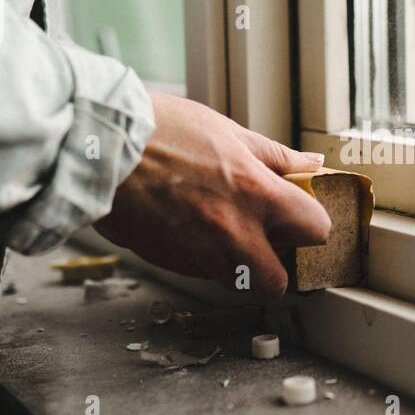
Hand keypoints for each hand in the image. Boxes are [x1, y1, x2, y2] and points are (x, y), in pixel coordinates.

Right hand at [95, 92, 331, 299]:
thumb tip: (312, 165)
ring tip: (222, 230)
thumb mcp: (228, 133)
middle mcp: (232, 233)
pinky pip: (201, 273)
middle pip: (277, 282)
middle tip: (263, 237)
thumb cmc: (161, 130)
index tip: (299, 217)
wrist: (99, 146)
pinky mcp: (169, 263)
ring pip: (237, 283)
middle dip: (275, 266)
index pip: (315, 230)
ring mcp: (199, 255)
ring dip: (238, 266)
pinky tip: (190, 227)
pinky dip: (204, 259)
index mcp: (255, 194)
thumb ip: (276, 157)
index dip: (310, 224)